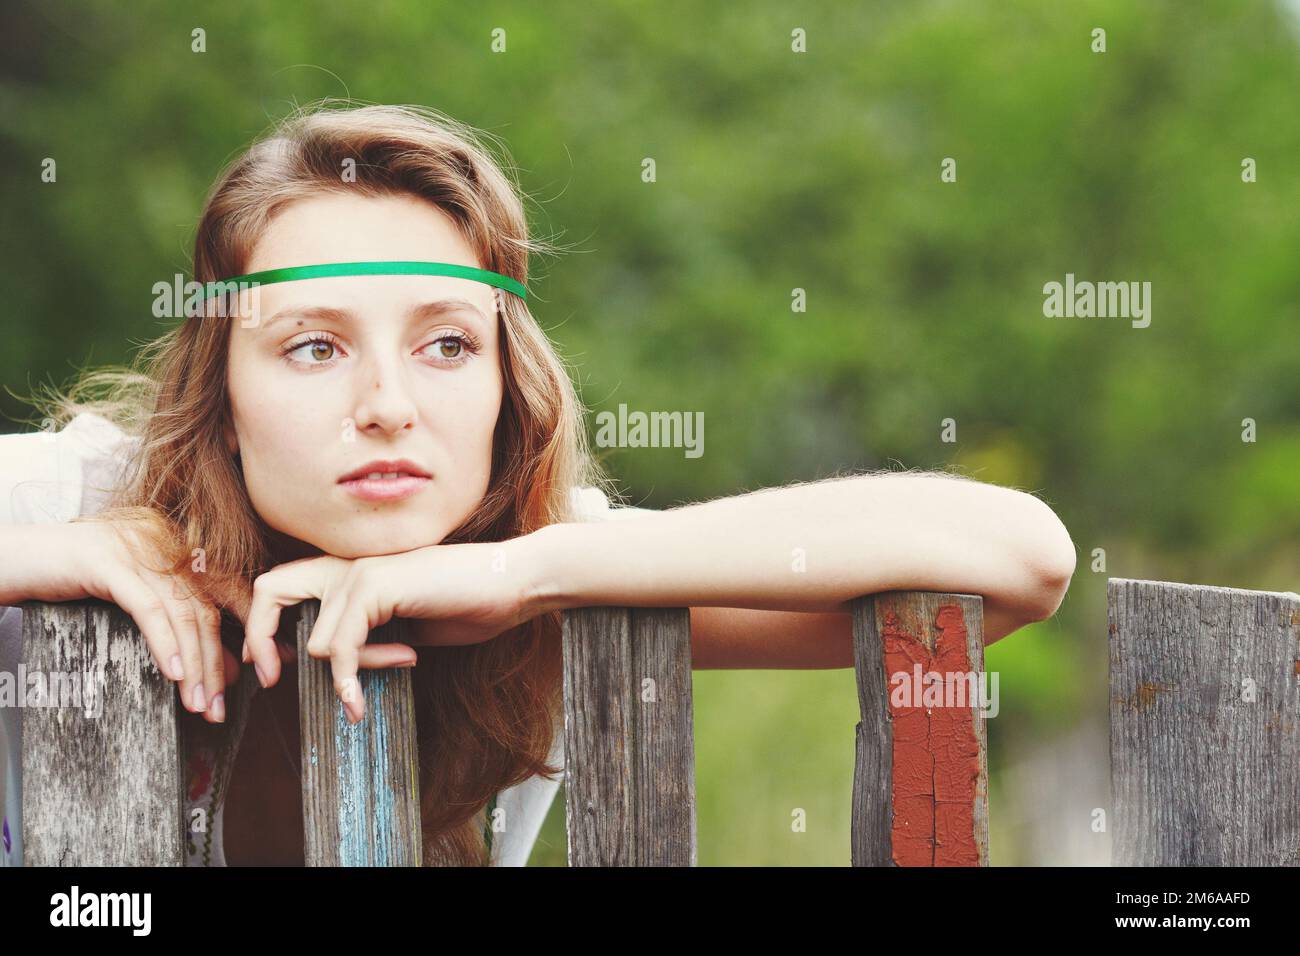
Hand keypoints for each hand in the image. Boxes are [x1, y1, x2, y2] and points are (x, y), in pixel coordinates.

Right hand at [0, 515, 246, 722]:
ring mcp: (138, 547)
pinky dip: (166, 643)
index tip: (267, 667)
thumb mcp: (135, 599)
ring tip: (201, 704)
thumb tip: (229, 669)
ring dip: (196, 664)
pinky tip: (175, 675)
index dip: (250, 628)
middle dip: (221, 660)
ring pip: (183, 612)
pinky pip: (148, 608)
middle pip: (207, 606)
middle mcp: (165, 538)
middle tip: (225, 704)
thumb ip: (179, 623)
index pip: (228, 587)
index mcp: (177, 543)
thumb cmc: (72, 582)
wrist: (11, 560)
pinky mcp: (108, 562)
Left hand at [242, 539, 539, 723]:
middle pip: (270, 590)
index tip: (277, 669)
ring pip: (316, 642)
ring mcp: (360, 572)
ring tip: (398, 668)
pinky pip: (341, 647)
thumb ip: (371, 639)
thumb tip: (341, 669)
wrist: (513, 582)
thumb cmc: (471, 604)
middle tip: (271, 681)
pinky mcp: (376, 586)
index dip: (267, 626)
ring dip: (350, 674)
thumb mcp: (408, 630)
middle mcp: (348, 564)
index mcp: (354, 571)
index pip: (284, 586)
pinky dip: (349, 679)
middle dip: (258, 638)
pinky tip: (362, 700)